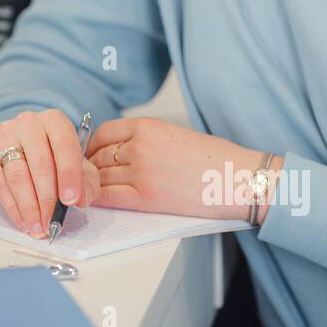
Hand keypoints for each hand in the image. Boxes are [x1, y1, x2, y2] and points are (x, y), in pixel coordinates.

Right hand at [0, 110, 101, 237]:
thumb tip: (80, 199)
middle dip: (47, 198)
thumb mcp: (77, 164)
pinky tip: (23, 221)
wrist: (21, 144)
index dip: (69, 174)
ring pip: (17, 176)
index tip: (71, 200)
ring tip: (38, 228)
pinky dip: (12, 207)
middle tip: (52, 222)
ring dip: (29, 207)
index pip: (64, 145)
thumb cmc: (53, 156)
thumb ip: (86, 181)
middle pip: (39, 163)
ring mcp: (4, 135)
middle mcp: (28, 123)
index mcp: (54, 121)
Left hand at [85, 117, 272, 220]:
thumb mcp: (175, 134)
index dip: (92, 144)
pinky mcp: (146, 198)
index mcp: (148, 126)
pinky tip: (96, 200)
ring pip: (101, 176)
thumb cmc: (215, 159)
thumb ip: (146, 139)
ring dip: (93, 183)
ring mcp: (141, 172)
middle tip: (88, 175)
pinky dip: (98, 198)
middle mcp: (140, 146)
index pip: (104, 133)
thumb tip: (119, 150)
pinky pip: (109, 197)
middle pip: (99, 155)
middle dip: (90, 165)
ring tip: (92, 188)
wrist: (238, 179)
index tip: (90, 153)